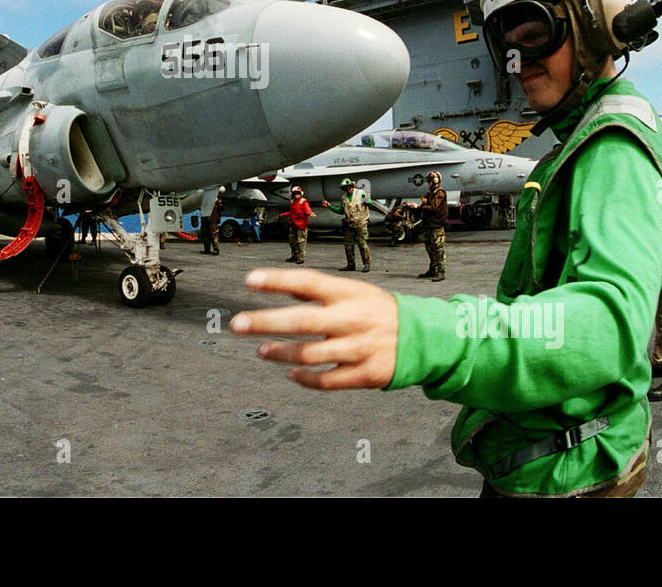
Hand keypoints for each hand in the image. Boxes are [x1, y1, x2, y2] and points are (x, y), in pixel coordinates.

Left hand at [230, 269, 397, 389]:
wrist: (423, 338)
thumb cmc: (378, 311)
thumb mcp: (354, 292)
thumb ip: (319, 292)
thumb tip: (278, 286)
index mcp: (349, 294)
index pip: (308, 283)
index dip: (278, 280)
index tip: (249, 280)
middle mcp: (352, 319)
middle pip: (302, 321)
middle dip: (266, 323)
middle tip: (238, 324)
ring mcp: (359, 348)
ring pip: (309, 354)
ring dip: (280, 353)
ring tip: (261, 350)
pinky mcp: (365, 374)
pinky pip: (327, 380)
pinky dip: (305, 378)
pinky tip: (291, 373)